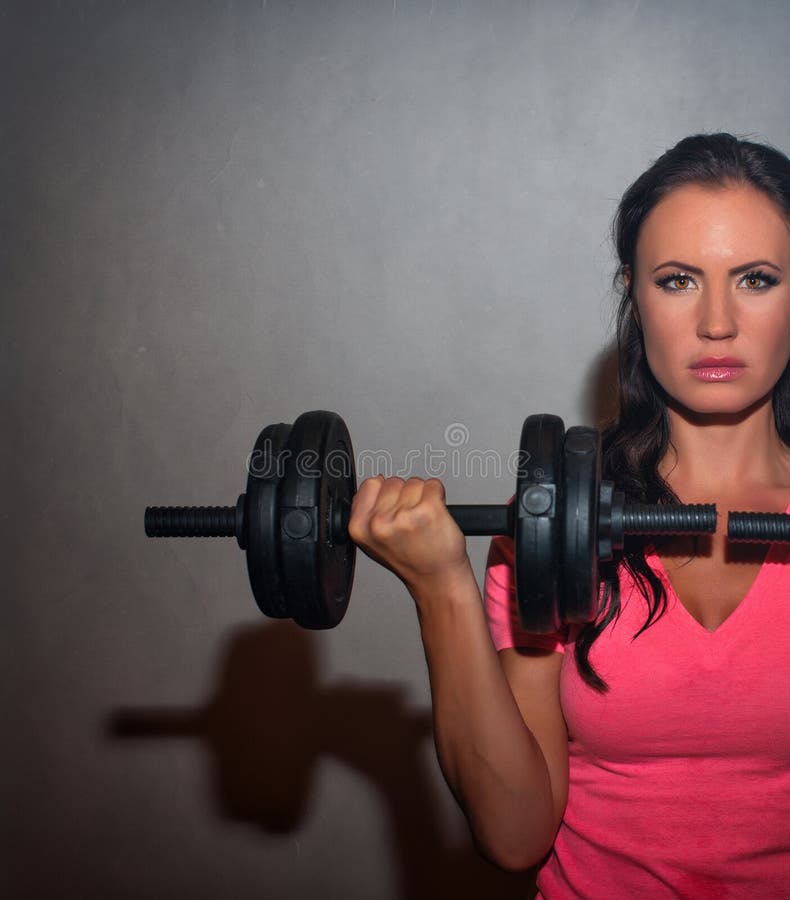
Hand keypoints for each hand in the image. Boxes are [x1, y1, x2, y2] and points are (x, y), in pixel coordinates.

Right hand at [348, 476, 470, 591]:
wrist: (437, 578)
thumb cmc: (411, 562)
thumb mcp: (373, 542)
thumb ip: (367, 512)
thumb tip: (376, 482)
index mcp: (360, 527)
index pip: (370, 484)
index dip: (386, 494)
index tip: (394, 509)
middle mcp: (378, 522)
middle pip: (393, 481)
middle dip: (404, 496)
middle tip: (410, 521)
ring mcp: (403, 516)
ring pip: (413, 482)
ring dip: (422, 497)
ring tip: (422, 521)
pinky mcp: (428, 510)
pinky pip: (433, 485)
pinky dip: (438, 496)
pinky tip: (435, 516)